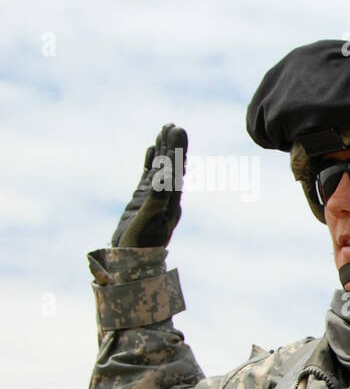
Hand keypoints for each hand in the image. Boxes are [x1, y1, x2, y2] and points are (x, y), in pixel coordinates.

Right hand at [112, 123, 187, 247]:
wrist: (132, 263)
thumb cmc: (141, 245)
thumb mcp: (150, 222)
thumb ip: (157, 199)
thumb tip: (167, 178)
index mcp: (172, 201)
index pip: (176, 170)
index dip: (177, 150)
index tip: (178, 130)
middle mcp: (166, 198)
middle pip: (172, 166)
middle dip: (172, 146)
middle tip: (172, 125)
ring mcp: (155, 198)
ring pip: (160, 168)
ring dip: (164, 150)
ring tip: (165, 129)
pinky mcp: (142, 200)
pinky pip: (148, 176)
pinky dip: (151, 162)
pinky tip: (152, 149)